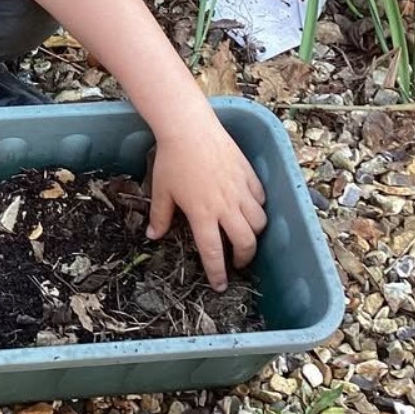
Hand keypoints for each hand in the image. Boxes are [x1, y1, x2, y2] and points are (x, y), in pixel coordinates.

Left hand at [147, 116, 267, 291]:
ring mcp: (241, 190)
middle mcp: (226, 207)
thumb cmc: (171, 159)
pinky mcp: (249, 175)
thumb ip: (160, 216)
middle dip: (244, 258)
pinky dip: (258, 208)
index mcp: (202, 215)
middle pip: (246, 243)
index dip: (218, 273)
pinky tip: (250, 208)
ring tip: (245, 235)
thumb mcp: (161, 190)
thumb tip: (154, 235)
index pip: (213, 253)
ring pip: (259, 222)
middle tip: (237, 262)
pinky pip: (261, 199)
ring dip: (254, 234)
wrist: (189, 128)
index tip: (221, 285)